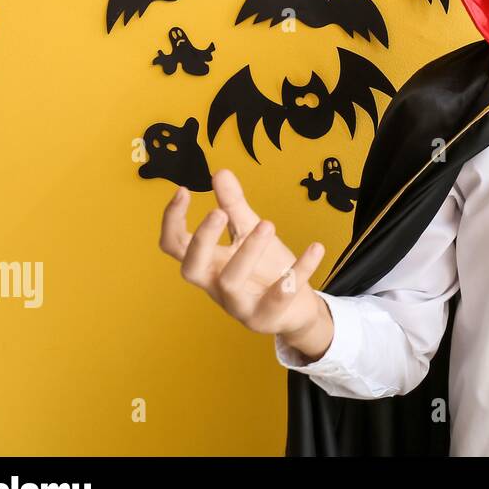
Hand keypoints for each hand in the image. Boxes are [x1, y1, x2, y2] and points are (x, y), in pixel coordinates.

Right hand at [158, 169, 325, 337]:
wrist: (296, 309)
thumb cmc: (266, 269)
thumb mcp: (250, 232)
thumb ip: (234, 205)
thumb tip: (219, 172)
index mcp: (208, 264)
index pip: (175, 245)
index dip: (172, 220)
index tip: (183, 190)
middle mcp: (216, 286)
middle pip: (192, 268)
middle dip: (201, 240)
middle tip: (218, 212)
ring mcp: (239, 305)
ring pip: (231, 282)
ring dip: (247, 251)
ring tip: (268, 224)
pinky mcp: (267, 316)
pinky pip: (281, 295)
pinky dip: (298, 270)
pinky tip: (315, 248)